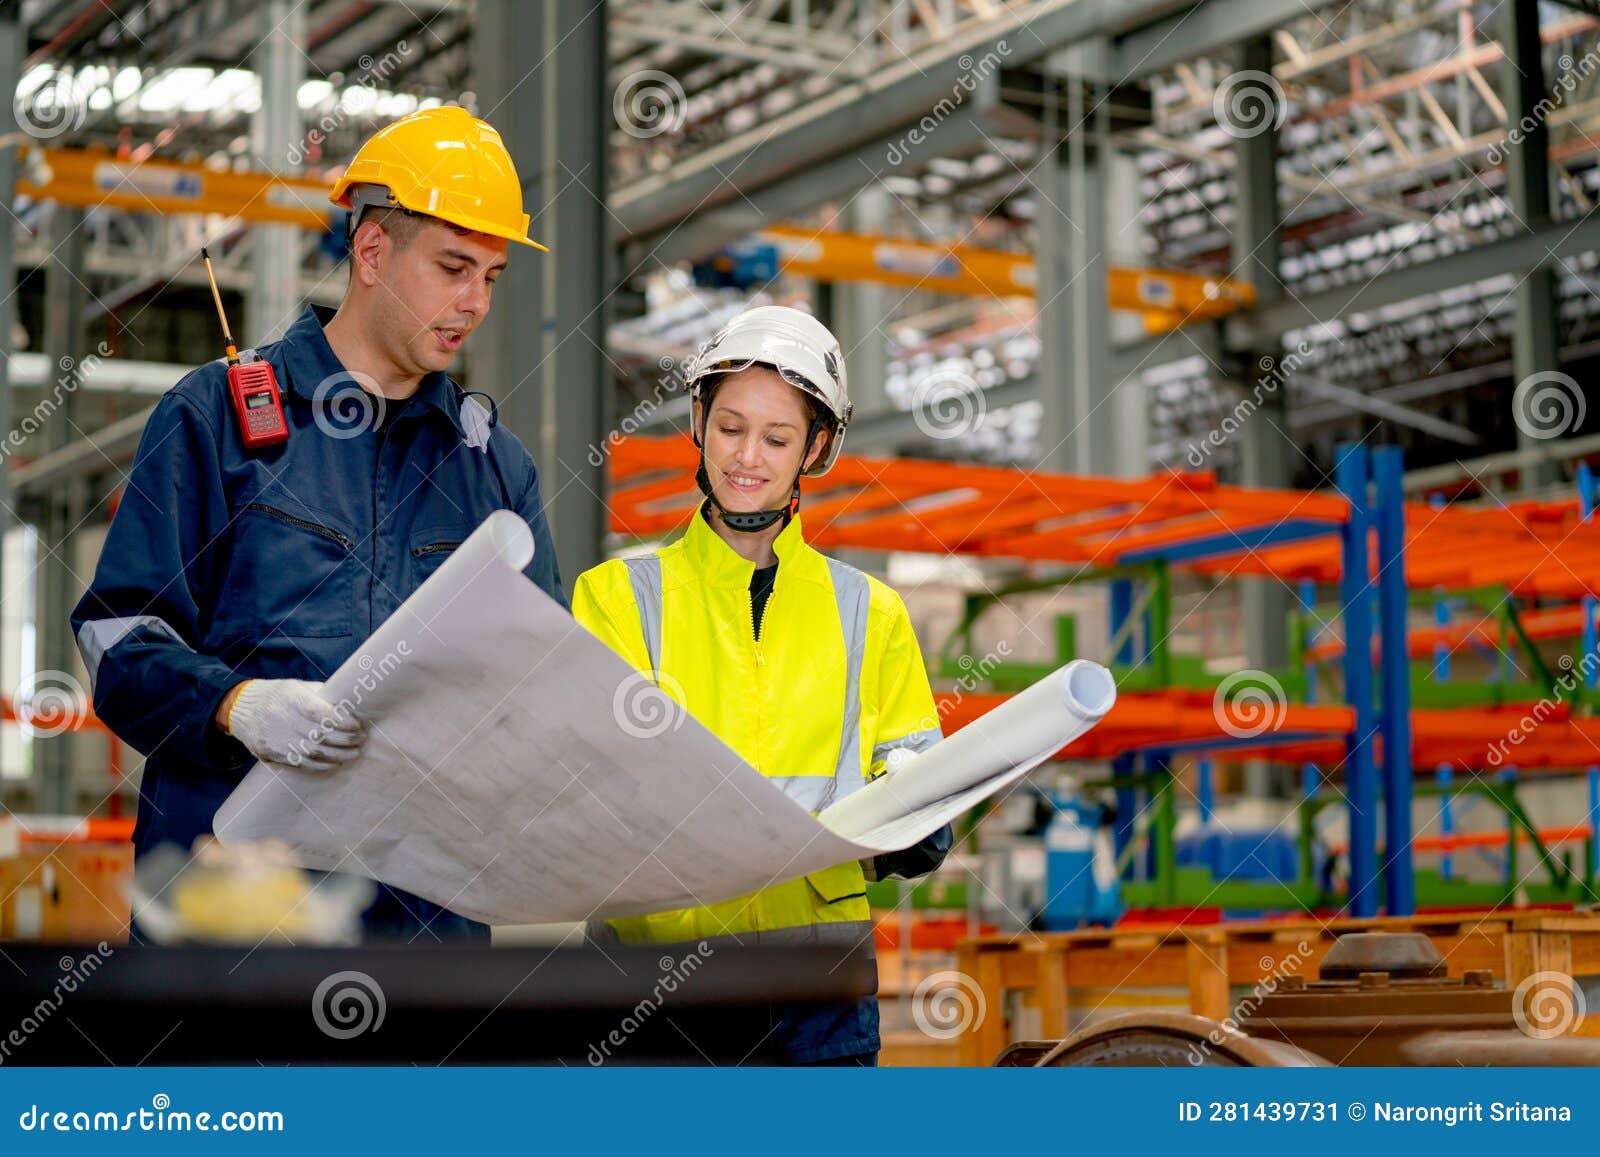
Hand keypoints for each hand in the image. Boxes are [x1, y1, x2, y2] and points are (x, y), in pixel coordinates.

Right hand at [221, 679, 365, 770]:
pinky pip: (299, 762)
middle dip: (345, 740)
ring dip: (337, 755)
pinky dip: (320, 765)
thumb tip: (348, 706)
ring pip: (312, 752)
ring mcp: (275, 737)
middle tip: (361, 740)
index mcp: (290, 697)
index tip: (357, 725)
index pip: (318, 712)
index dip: (341, 721)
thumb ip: (321, 696)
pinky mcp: (271, 752)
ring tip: (354, 753)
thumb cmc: (277, 695)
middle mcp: (281, 718)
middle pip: (318, 734)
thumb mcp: (297, 687)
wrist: (241, 708)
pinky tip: (334, 763)